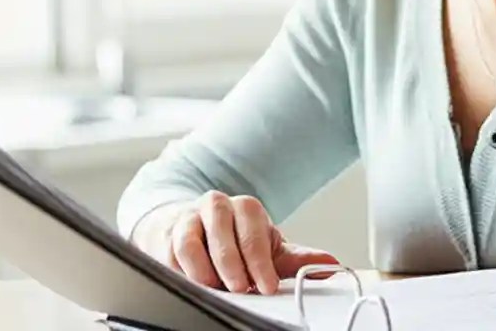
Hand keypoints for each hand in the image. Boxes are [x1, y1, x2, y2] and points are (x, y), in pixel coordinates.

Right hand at [133, 190, 339, 295]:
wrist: (192, 227)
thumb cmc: (234, 241)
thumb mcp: (267, 250)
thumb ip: (297, 259)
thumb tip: (330, 264)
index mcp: (247, 208)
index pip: (255, 234)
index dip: (261, 263)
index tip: (268, 287)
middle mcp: (217, 206)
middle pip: (223, 232)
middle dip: (234, 265)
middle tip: (243, 289)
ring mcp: (188, 218)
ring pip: (191, 238)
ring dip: (204, 267)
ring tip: (216, 288)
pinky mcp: (165, 234)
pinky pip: (169, 250)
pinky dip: (180, 268)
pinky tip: (192, 282)